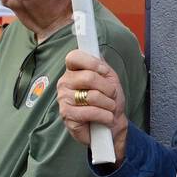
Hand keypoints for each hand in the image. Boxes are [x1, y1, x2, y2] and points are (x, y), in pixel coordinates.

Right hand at [57, 49, 127, 164]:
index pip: (74, 56)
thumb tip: (95, 53)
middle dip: (108, 88)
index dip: (92, 63)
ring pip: (92, 96)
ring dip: (109, 104)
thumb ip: (101, 65)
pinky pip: (91, 112)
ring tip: (109, 109)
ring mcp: (64, 100)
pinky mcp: (67, 116)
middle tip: (111, 96)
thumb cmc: (109, 100)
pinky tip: (106, 119)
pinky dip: (105, 116)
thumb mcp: (109, 79)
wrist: (113, 124)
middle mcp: (64, 83)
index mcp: (73, 71)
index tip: (104, 71)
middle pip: (89, 77)